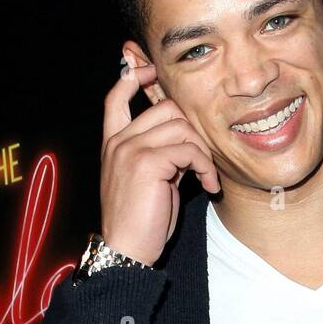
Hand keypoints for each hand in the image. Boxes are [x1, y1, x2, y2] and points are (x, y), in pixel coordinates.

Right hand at [100, 57, 220, 265]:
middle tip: (201, 161)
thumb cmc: (141, 221)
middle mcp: (119, 141)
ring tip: (207, 177)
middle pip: (166, 108)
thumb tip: (188, 141)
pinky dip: (206, 167)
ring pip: (181, 126)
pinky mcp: (147, 163)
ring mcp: (130, 149)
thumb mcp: (149, 180)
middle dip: (192, 131)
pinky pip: (189, 149)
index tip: (151, 72)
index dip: (133, 77)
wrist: (127, 251)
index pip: (116, 96)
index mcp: (114, 143)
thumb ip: (161, 155)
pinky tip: (208, 185)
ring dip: (203, 152)